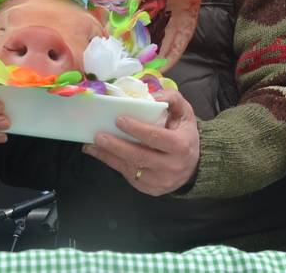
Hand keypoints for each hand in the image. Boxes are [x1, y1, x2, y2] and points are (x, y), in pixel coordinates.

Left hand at [83, 90, 198, 195]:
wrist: (194, 166)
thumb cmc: (185, 135)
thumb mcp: (185, 113)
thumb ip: (172, 98)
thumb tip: (152, 95)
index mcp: (181, 146)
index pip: (156, 137)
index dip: (137, 129)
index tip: (119, 120)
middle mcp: (172, 166)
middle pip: (140, 156)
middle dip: (117, 146)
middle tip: (99, 135)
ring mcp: (161, 181)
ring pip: (131, 169)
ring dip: (109, 156)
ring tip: (92, 145)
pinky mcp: (151, 190)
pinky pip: (129, 177)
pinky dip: (113, 165)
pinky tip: (101, 155)